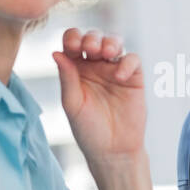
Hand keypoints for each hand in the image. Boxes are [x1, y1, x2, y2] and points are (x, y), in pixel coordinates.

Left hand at [53, 28, 145, 172]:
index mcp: (76, 69)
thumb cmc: (88, 130)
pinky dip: (127, 62)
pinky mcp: (133, 78)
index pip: (72, 43)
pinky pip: (133, 60)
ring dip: (110, 42)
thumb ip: (67, 78)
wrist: (113, 151)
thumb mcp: (72, 104)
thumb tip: (56, 52)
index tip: (72, 47)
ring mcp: (115, 70)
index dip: (72, 38)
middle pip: (93, 37)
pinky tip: (120, 76)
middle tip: (90, 50)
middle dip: (91, 38)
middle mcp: (95, 66)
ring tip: (106, 53)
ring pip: (114, 42)